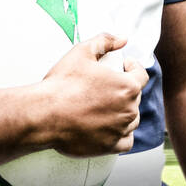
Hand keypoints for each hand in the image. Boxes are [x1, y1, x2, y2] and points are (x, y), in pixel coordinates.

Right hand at [38, 32, 148, 156]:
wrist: (43, 115)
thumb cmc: (61, 85)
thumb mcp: (81, 52)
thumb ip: (104, 41)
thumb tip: (122, 39)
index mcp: (126, 86)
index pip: (141, 75)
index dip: (133, 68)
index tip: (124, 67)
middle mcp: (128, 109)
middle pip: (135, 98)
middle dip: (124, 90)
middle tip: (105, 88)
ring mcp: (120, 129)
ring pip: (131, 120)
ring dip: (123, 112)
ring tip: (105, 107)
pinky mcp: (110, 146)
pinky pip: (126, 141)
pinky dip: (121, 134)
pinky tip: (109, 127)